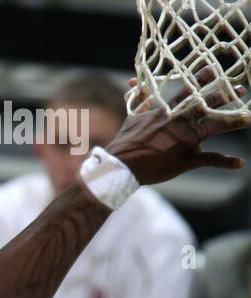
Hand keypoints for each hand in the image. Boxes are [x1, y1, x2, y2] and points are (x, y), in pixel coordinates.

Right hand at [106, 75, 249, 185]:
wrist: (123, 165)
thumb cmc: (126, 141)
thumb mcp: (132, 114)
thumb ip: (138, 96)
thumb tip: (132, 81)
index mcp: (169, 109)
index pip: (191, 89)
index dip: (205, 78)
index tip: (216, 69)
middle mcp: (182, 120)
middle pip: (209, 103)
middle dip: (225, 95)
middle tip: (239, 88)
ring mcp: (187, 138)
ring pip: (216, 126)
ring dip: (234, 121)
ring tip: (248, 118)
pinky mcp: (188, 158)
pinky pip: (211, 159)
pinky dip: (226, 162)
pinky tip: (240, 163)